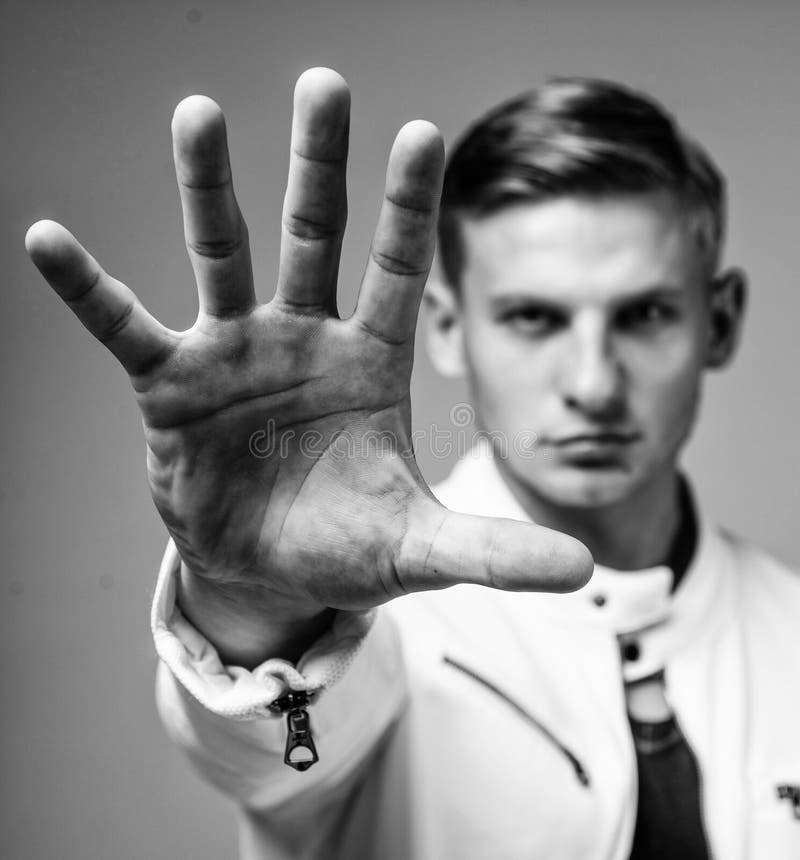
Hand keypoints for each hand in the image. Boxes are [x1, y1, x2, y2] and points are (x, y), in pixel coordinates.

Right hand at [26, 68, 591, 664]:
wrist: (270, 569)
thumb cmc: (348, 546)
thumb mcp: (420, 550)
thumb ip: (492, 550)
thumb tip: (585, 567)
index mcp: (371, 363)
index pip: (400, 271)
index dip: (410, 207)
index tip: (421, 133)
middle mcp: (304, 339)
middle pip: (314, 235)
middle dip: (321, 163)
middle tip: (324, 83)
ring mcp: (236, 354)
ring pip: (223, 255)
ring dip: (209, 189)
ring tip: (199, 114)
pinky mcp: (172, 387)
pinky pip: (126, 326)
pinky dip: (89, 289)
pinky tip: (48, 242)